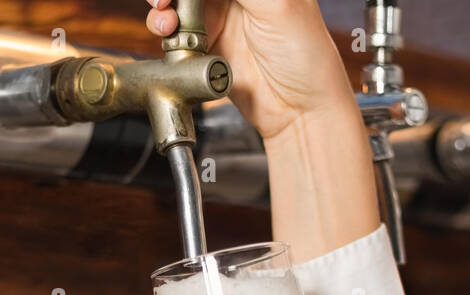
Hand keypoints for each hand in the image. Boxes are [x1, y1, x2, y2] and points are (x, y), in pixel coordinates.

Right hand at [145, 0, 358, 142]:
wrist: (299, 110)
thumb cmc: (306, 57)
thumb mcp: (276, 4)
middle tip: (164, 1)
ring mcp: (220, 19)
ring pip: (177, 4)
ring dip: (163, 11)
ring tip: (166, 23)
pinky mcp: (207, 47)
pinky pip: (176, 32)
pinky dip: (165, 32)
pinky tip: (171, 38)